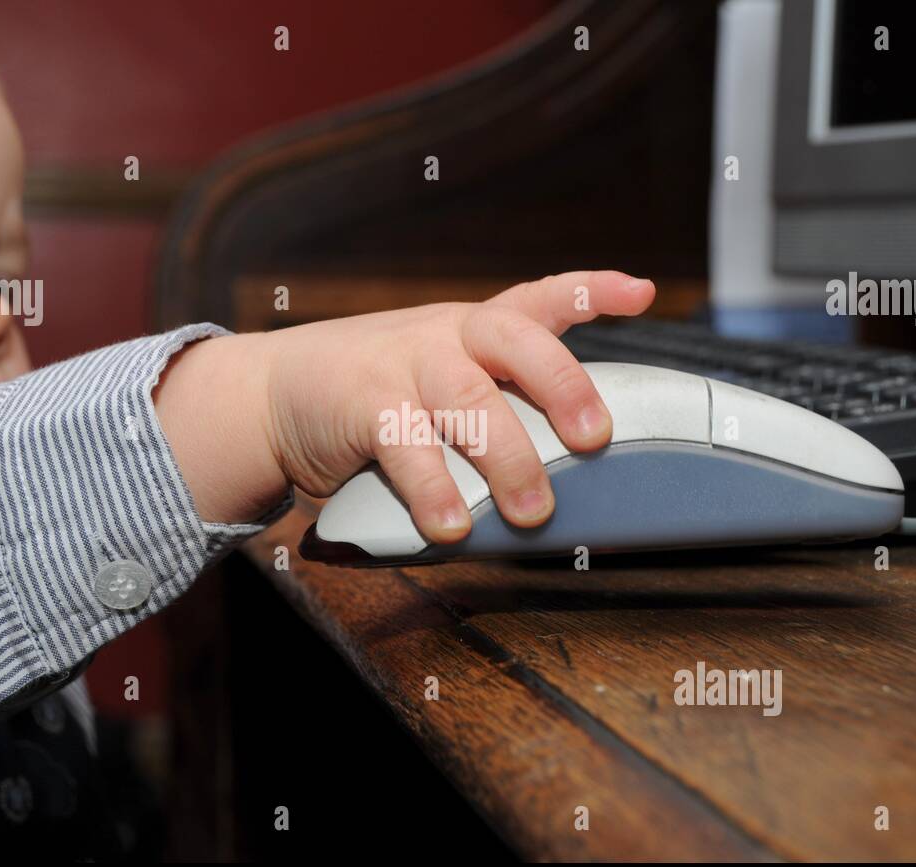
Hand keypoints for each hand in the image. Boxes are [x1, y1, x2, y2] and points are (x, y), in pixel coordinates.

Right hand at [255, 270, 654, 542]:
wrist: (274, 392)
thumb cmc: (378, 394)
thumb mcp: (440, 380)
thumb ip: (495, 410)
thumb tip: (567, 478)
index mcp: (474, 329)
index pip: (539, 299)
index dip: (590, 291)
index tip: (641, 292)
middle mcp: (445, 335)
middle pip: (517, 344)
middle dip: (563, 386)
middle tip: (595, 439)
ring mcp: (403, 363)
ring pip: (468, 399)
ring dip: (506, 457)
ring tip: (529, 510)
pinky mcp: (362, 401)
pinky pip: (406, 445)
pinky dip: (433, 488)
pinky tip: (452, 525)